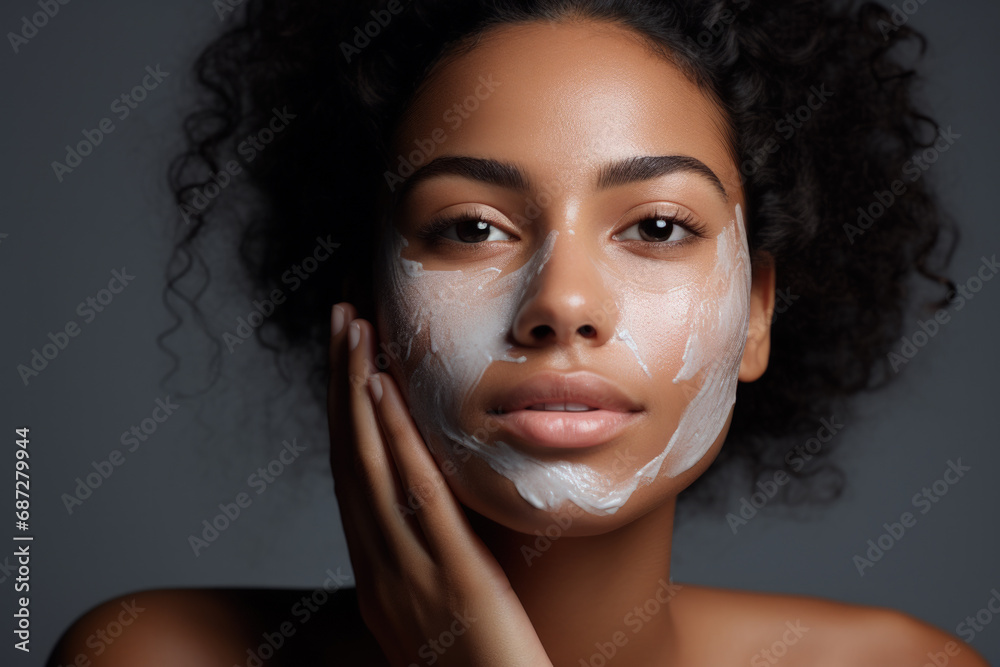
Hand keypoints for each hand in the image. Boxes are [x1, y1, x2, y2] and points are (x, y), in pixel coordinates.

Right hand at [327, 302, 551, 666]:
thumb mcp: (438, 614)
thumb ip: (428, 565)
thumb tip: (432, 519)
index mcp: (376, 575)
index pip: (350, 478)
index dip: (341, 413)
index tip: (343, 359)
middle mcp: (379, 568)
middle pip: (349, 457)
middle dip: (338, 383)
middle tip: (338, 316)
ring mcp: (409, 573)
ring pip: (370, 466)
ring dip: (357, 391)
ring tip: (354, 329)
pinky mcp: (454, 579)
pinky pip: (418, 498)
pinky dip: (396, 439)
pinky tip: (386, 391)